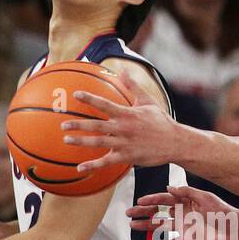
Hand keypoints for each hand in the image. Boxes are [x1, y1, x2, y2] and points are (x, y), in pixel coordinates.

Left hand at [60, 71, 176, 172]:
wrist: (175, 142)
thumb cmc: (160, 121)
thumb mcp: (148, 101)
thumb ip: (133, 87)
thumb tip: (124, 71)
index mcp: (127, 114)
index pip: (104, 104)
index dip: (89, 99)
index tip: (76, 94)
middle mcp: (123, 128)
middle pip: (97, 125)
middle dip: (78, 124)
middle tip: (63, 123)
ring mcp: (124, 144)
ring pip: (98, 143)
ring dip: (81, 141)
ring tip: (66, 139)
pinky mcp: (127, 157)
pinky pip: (107, 162)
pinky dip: (93, 166)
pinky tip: (80, 168)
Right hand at [127, 185, 238, 239]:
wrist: (236, 230)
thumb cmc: (223, 211)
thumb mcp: (205, 197)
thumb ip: (187, 192)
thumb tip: (169, 187)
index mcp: (186, 202)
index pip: (164, 199)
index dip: (151, 200)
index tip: (139, 202)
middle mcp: (182, 214)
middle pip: (158, 212)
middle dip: (143, 212)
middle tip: (128, 213)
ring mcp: (184, 227)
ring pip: (161, 226)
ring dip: (146, 226)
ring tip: (132, 226)